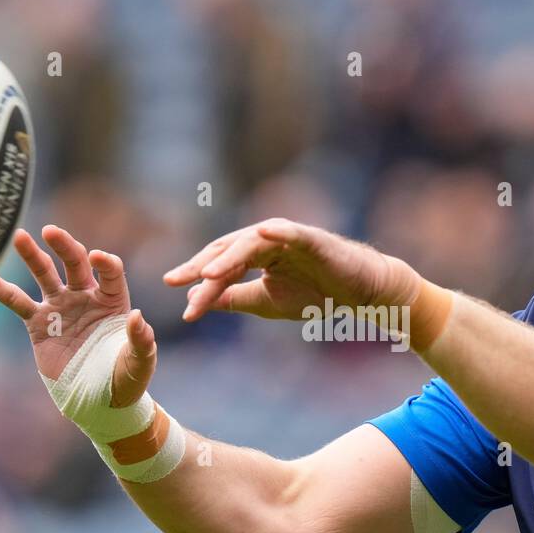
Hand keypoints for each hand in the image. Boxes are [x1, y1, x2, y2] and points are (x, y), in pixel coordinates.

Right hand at [0, 225, 155, 406]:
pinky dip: (0, 289)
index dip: (105, 263)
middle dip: (64, 246)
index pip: (110, 273)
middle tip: (50, 231)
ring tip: (19, 236)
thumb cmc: (124, 380)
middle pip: (75, 263)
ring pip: (44, 274)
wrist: (97, 401)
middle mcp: (86, 297)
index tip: (97, 257)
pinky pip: (17, 301)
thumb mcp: (139, 363)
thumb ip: (141, 341)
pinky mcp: (38, 323)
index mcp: (113, 301)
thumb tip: (137, 317)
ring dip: (32, 255)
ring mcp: (60, 307)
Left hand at [162, 218, 421, 321]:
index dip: (196, 278)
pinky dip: (278, 231)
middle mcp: (267, 241)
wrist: (360, 294)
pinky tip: (261, 233)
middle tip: (174, 281)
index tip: (173, 292)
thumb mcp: (265, 301)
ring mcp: (289, 237)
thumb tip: (197, 298)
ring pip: (252, 243)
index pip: (219, 265)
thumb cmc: (316, 293)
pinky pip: (292, 232)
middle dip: (201, 267)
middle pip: (228, 251)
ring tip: (207, 273)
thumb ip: (233, 297)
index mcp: (255, 255)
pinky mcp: (313, 239)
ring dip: (229, 257)